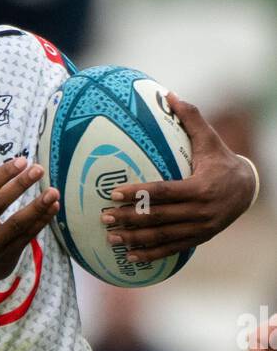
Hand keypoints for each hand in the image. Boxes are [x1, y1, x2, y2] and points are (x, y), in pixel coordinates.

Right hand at [0, 153, 58, 289]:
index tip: (22, 161)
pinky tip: (53, 207)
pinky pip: (27, 237)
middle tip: (38, 169)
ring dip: (37, 207)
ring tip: (53, 191)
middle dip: (20, 185)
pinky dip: (41, 221)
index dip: (3, 174)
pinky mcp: (7, 256)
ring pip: (16, 224)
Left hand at [99, 93, 255, 262]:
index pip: (163, 192)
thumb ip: (190, 118)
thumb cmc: (221, 161)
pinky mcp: (198, 240)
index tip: (114, 193)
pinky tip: (130, 257)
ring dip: (135, 239)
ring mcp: (199, 229)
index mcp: (200, 187)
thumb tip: (169, 93)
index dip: (138, 194)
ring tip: (111, 238)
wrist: (247, 191)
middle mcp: (200, 211)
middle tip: (104, 216)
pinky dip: (151, 254)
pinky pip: (171, 249)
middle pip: (159, 217)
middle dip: (129, 218)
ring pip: (162, 236)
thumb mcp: (209, 139)